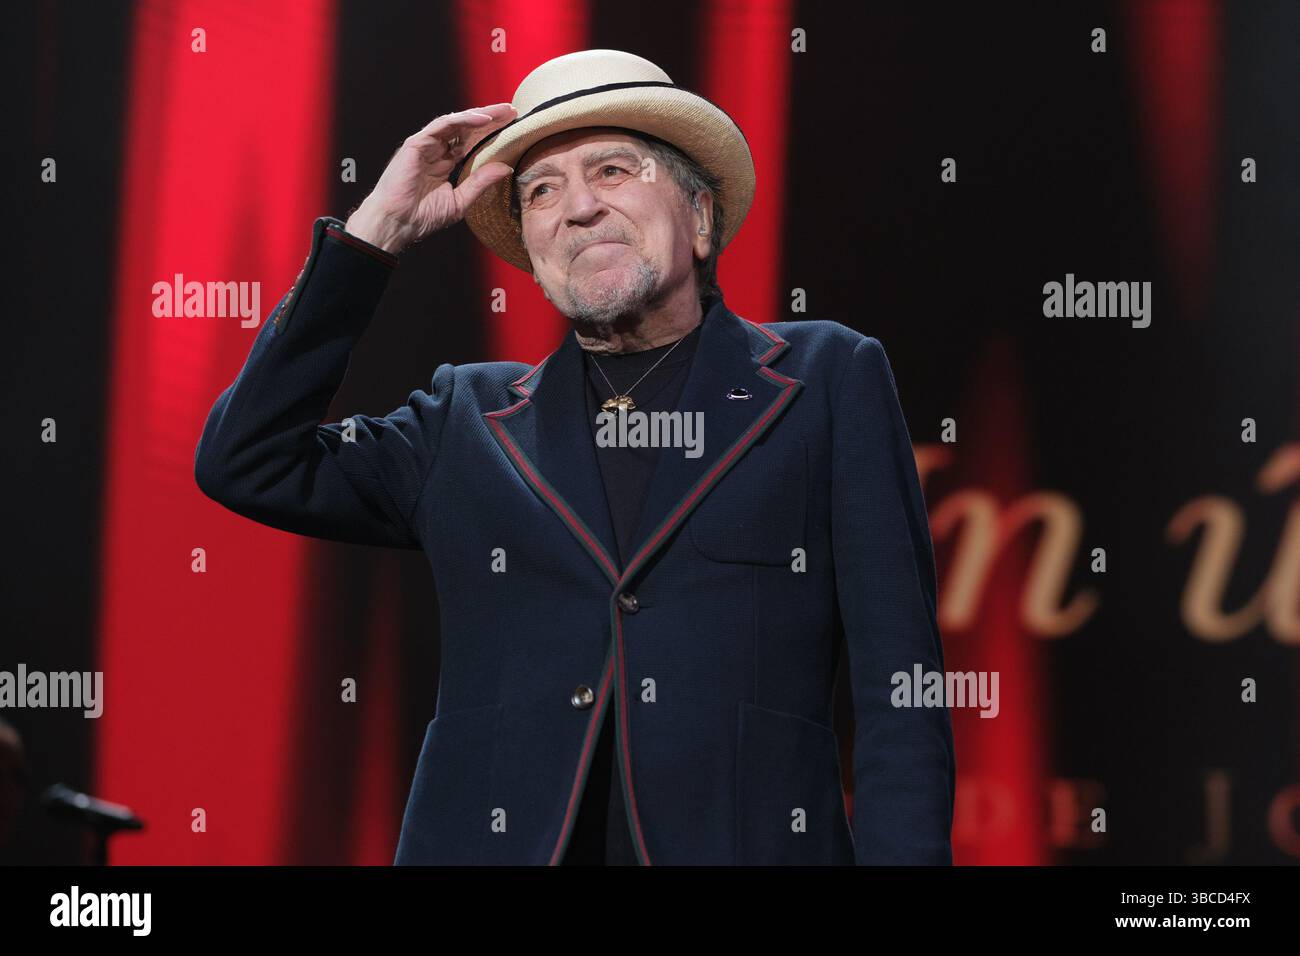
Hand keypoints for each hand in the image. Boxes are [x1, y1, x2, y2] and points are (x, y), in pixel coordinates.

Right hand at [345, 104, 516, 253]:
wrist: (397, 223)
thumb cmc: (421, 216)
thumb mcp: (460, 200)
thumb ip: (480, 182)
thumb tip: (506, 167)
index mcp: (444, 164)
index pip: (471, 142)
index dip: (490, 134)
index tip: (512, 128)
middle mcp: (435, 151)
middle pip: (466, 128)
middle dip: (489, 118)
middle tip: (511, 112)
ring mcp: (425, 146)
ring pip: (455, 122)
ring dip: (479, 114)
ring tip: (501, 112)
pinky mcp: (416, 143)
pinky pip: (442, 125)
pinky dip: (462, 120)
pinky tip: (482, 119)